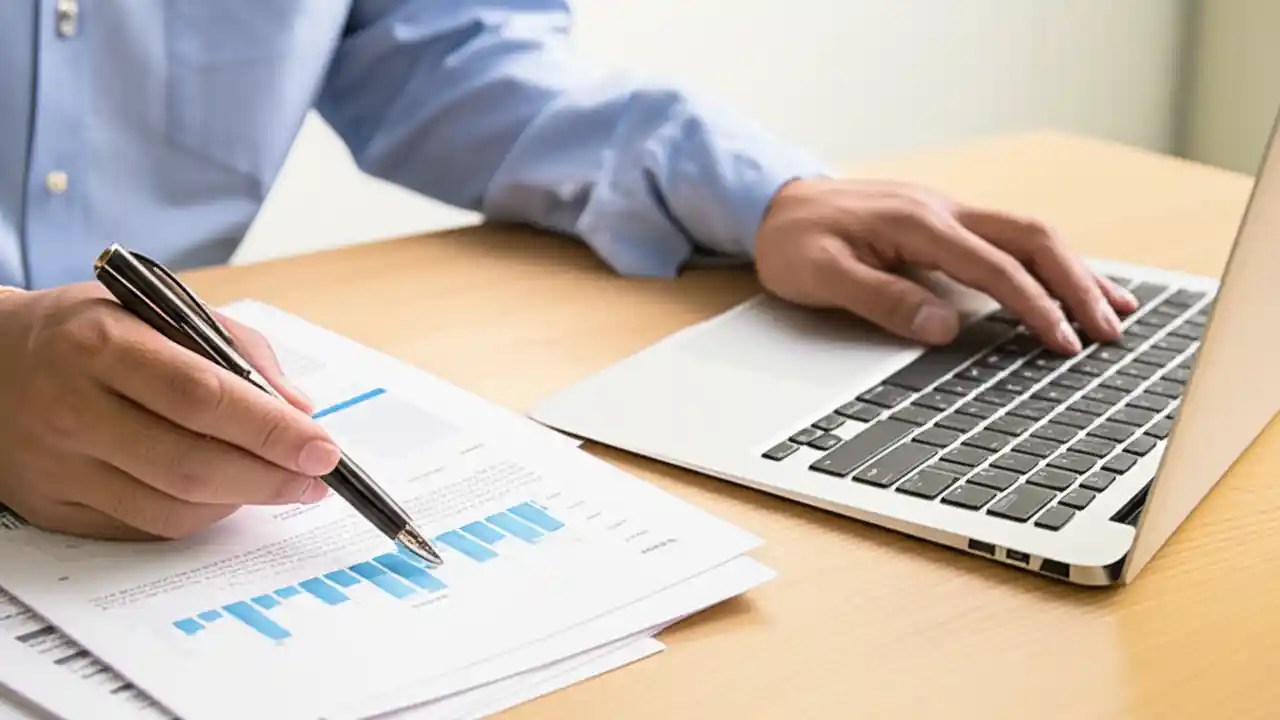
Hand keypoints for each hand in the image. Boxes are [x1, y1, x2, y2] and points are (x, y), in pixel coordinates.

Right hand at [0, 283, 339, 539]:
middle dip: (270, 477)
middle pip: (190, 464)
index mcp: (99, 344)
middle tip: (316, 478)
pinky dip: (198, 515)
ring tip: (277, 482)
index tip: (322, 447)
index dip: (270, 429)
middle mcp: (70, 408)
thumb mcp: (157, 309)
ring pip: (171, 507)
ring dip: (241, 500)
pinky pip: (144, 527)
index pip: (202, 396)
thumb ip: (236, 349)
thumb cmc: (90, 331)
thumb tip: (298, 410)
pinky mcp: (52, 507)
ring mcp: (57, 466)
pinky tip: (223, 493)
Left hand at [754, 178, 1137, 353]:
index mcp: (917, 224)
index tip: (1063, 342)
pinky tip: (1069, 283)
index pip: (994, 266)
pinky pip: (1010, 237)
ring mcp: (949, 212)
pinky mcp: (946, 222)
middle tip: (1110, 331)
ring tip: (1117, 308)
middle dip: (1076, 283)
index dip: (1034, 305)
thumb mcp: (821, 276)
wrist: (776, 202)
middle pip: (1031, 238)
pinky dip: (1048, 262)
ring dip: (1074, 269)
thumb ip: (881, 299)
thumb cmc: (794, 242)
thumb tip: (943, 327)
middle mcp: (943, 210)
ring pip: (1029, 233)